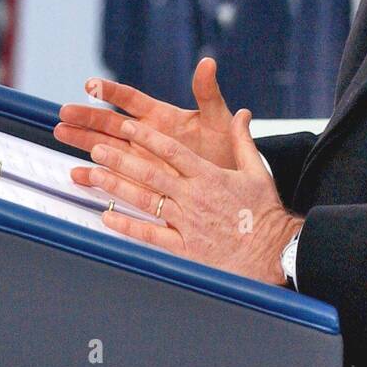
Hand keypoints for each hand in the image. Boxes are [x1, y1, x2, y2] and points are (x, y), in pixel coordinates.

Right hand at [54, 57, 237, 175]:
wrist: (229, 186)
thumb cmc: (224, 149)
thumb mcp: (219, 121)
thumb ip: (208, 94)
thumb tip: (208, 63)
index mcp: (161, 116)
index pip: (130, 99)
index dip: (110, 91)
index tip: (90, 84)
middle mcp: (145, 134)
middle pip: (109, 121)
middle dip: (87, 115)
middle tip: (65, 112)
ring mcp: (139, 158)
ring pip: (104, 144)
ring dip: (82, 138)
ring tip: (60, 132)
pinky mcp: (138, 180)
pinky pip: (112, 175)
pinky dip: (94, 175)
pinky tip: (78, 173)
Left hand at [70, 107, 303, 284]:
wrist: (272, 252)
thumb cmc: (264, 212)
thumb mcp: (256, 171)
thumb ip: (243, 140)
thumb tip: (242, 113)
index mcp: (209, 176)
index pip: (172, 151)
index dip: (147, 137)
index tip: (127, 126)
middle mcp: (193, 197)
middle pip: (150, 173)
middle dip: (120, 159)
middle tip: (96, 147)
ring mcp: (186, 222)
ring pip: (144, 201)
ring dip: (116, 187)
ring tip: (93, 174)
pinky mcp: (184, 247)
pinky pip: (149, 234)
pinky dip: (127, 226)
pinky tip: (107, 217)